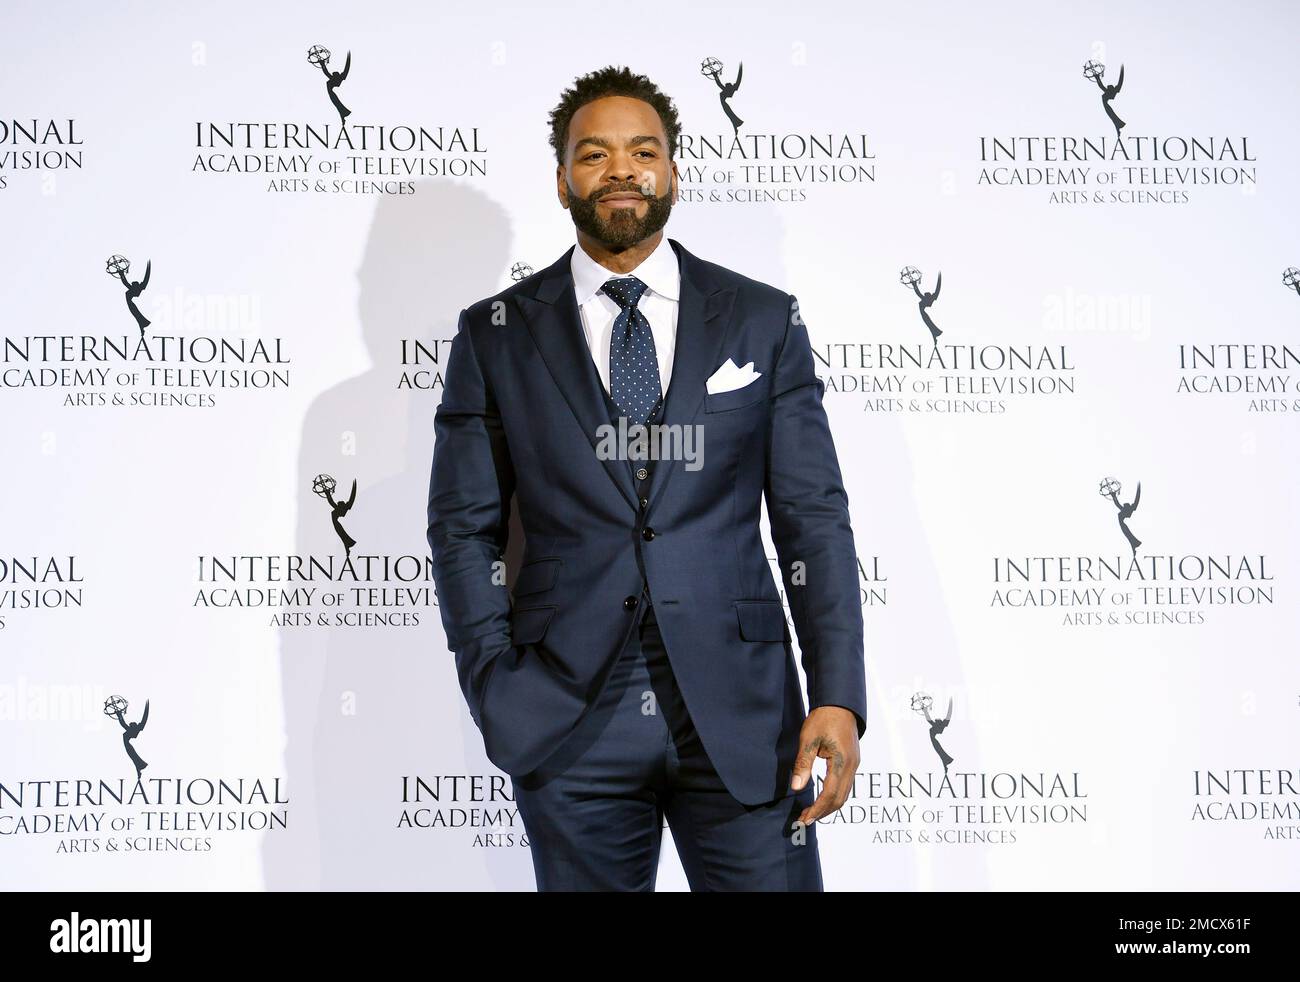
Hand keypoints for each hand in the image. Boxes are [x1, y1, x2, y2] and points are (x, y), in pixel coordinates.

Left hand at [790, 706, 860, 825]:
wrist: (840, 704)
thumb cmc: (823, 718)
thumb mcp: (808, 739)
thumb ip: (803, 764)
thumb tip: (796, 787)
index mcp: (841, 762)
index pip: (829, 794)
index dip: (817, 809)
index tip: (804, 819)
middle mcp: (852, 766)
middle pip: (839, 799)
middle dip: (822, 812)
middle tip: (805, 819)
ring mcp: (854, 765)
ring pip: (844, 794)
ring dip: (829, 806)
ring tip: (811, 813)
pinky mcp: (852, 762)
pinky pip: (846, 786)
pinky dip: (834, 796)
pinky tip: (823, 798)